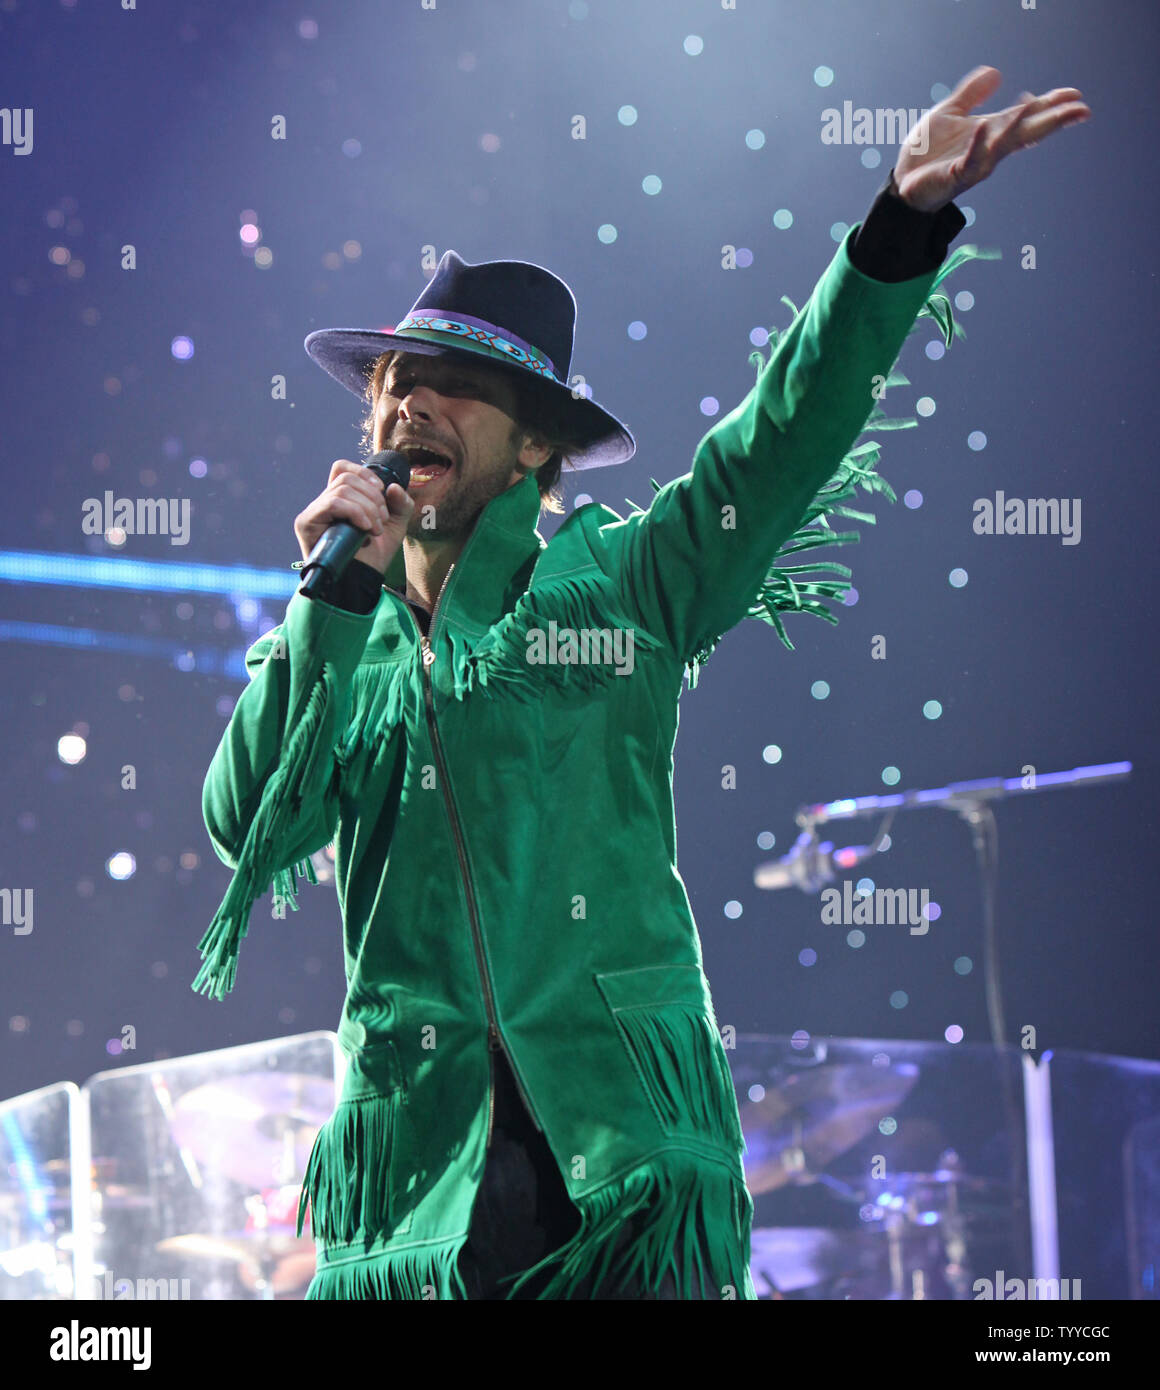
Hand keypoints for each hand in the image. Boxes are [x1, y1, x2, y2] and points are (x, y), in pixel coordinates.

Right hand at [294, 459, 414, 575]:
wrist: (361, 585)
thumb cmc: (373, 558)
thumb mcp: (395, 526)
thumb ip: (401, 504)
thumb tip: (392, 486)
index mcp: (340, 500)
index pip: (342, 468)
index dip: (364, 474)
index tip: (382, 493)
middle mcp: (324, 504)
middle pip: (346, 477)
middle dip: (373, 496)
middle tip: (382, 520)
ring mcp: (314, 513)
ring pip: (342, 488)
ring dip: (367, 508)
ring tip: (375, 530)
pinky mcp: (306, 523)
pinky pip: (332, 503)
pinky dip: (354, 511)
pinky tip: (365, 528)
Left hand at [893, 66, 1090, 212]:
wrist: (903, 181)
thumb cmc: (928, 152)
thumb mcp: (950, 113)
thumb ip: (971, 94)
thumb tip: (996, 73)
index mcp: (991, 132)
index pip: (1026, 116)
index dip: (1049, 105)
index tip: (1074, 95)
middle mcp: (989, 149)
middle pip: (1026, 132)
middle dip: (1053, 121)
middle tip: (1080, 110)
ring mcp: (975, 163)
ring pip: (1003, 145)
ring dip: (1018, 126)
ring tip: (1033, 106)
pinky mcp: (956, 175)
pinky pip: (970, 159)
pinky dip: (978, 144)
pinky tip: (985, 126)